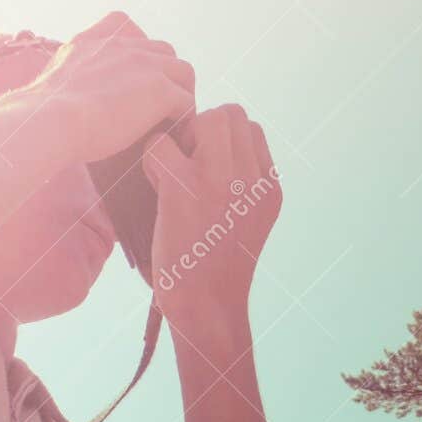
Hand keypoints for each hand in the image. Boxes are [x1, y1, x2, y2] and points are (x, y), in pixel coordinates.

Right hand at [11, 12, 195, 164]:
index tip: (134, 77)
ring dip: (182, 94)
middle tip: (161, 107)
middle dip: (166, 75)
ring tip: (174, 122)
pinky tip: (176, 138)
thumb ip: (61, 84)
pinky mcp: (159, 90)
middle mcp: (119, 45)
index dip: (137, 50)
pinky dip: (185, 120)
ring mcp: (143, 64)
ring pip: (182, 72)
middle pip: (162, 50)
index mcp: (90, 42)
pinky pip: (187, 101)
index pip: (123, 26)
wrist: (45, 122)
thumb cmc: (39, 119)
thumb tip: (52, 104)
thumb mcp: (45, 86)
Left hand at [143, 104, 280, 333]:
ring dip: (180, 140)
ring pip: (202, 118)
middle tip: (187, 165)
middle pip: (229, 113)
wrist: (208, 307)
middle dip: (203, 129)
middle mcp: (252, 179)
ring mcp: (221, 181)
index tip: (207, 167)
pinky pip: (159, 144)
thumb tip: (210, 144)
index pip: (250, 129)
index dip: (223, 139)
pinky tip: (156, 188)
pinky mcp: (185, 189)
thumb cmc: (217, 268)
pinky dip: (151, 159)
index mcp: (269, 187)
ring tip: (173, 177)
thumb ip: (243, 183)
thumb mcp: (250, 221)